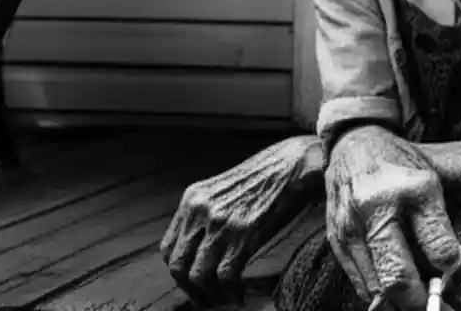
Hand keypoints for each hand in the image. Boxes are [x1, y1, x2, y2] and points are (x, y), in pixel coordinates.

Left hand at [161, 135, 325, 305]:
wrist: (293, 163)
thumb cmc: (265, 176)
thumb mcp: (224, 189)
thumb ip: (208, 214)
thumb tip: (203, 248)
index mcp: (192, 199)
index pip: (167, 248)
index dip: (179, 271)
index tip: (193, 281)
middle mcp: (200, 211)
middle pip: (177, 265)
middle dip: (191, 289)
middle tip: (208, 298)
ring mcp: (221, 223)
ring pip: (198, 275)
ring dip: (210, 295)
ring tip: (226, 298)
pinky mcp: (243, 234)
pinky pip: (225, 276)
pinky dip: (231, 291)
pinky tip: (240, 293)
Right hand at [326, 125, 460, 309]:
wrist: (354, 144)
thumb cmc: (400, 166)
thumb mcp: (433, 183)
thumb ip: (445, 227)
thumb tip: (456, 268)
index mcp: (412, 189)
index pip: (439, 247)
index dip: (454, 273)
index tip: (456, 277)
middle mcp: (376, 208)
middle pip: (397, 278)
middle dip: (421, 303)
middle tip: (440, 306)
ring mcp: (351, 227)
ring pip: (377, 289)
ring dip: (401, 303)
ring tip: (420, 298)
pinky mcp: (336, 241)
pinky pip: (361, 285)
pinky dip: (381, 296)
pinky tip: (397, 289)